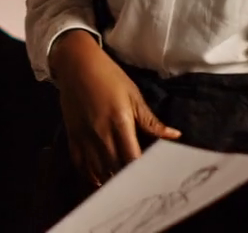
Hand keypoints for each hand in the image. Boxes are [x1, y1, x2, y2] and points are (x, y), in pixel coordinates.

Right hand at [48, 29, 180, 186]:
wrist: (76, 63)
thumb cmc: (109, 76)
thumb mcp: (134, 95)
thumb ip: (152, 121)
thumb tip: (175, 135)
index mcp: (120, 122)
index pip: (132, 158)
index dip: (142, 172)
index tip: (152, 176)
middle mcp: (101, 133)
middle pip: (116, 168)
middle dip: (128, 179)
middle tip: (140, 183)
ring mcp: (84, 136)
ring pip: (98, 170)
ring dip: (111, 179)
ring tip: (123, 184)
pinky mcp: (72, 136)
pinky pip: (80, 164)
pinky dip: (90, 174)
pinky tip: (100, 179)